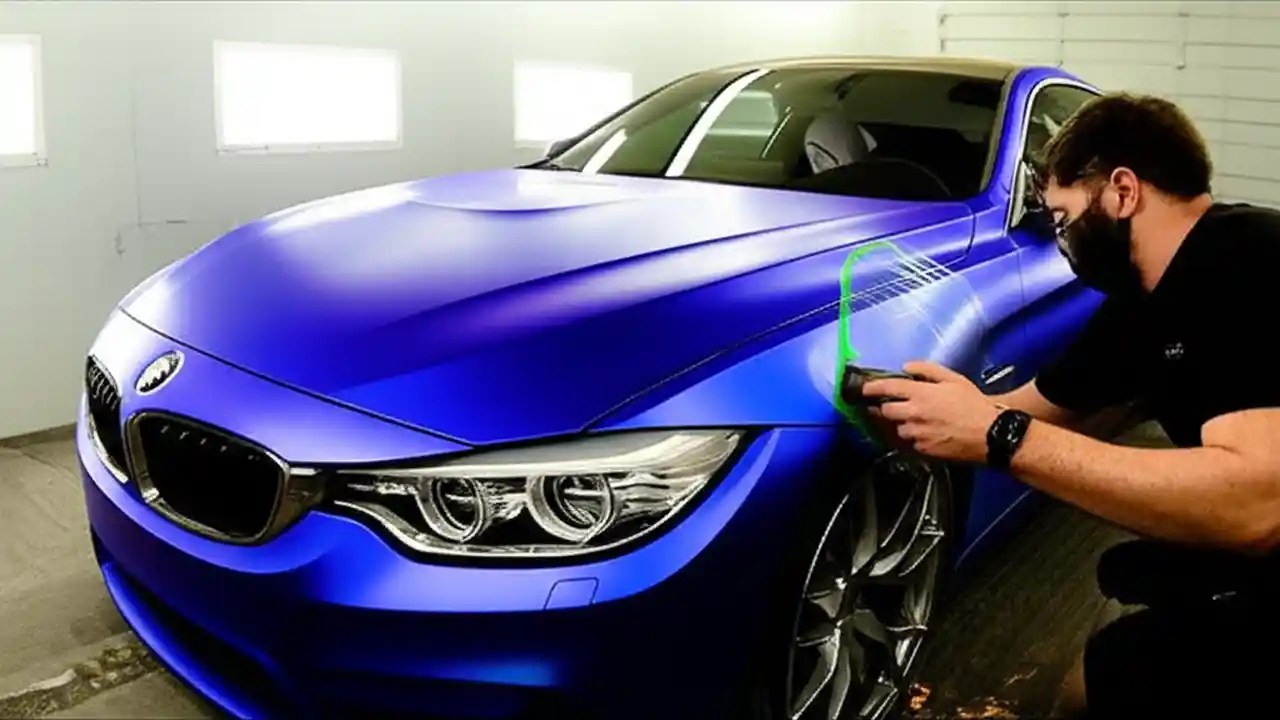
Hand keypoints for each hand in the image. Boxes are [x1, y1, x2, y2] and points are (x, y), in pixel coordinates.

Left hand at [861, 360, 1004, 463]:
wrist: (990, 434)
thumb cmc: (973, 403)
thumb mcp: (953, 379)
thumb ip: (927, 370)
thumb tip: (905, 367)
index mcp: (920, 394)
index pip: (886, 388)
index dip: (871, 388)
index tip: (863, 389)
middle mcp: (913, 414)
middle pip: (884, 411)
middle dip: (884, 407)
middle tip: (889, 405)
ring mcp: (916, 434)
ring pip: (896, 428)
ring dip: (900, 424)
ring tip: (915, 420)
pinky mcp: (922, 450)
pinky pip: (909, 442)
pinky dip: (912, 437)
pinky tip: (924, 432)